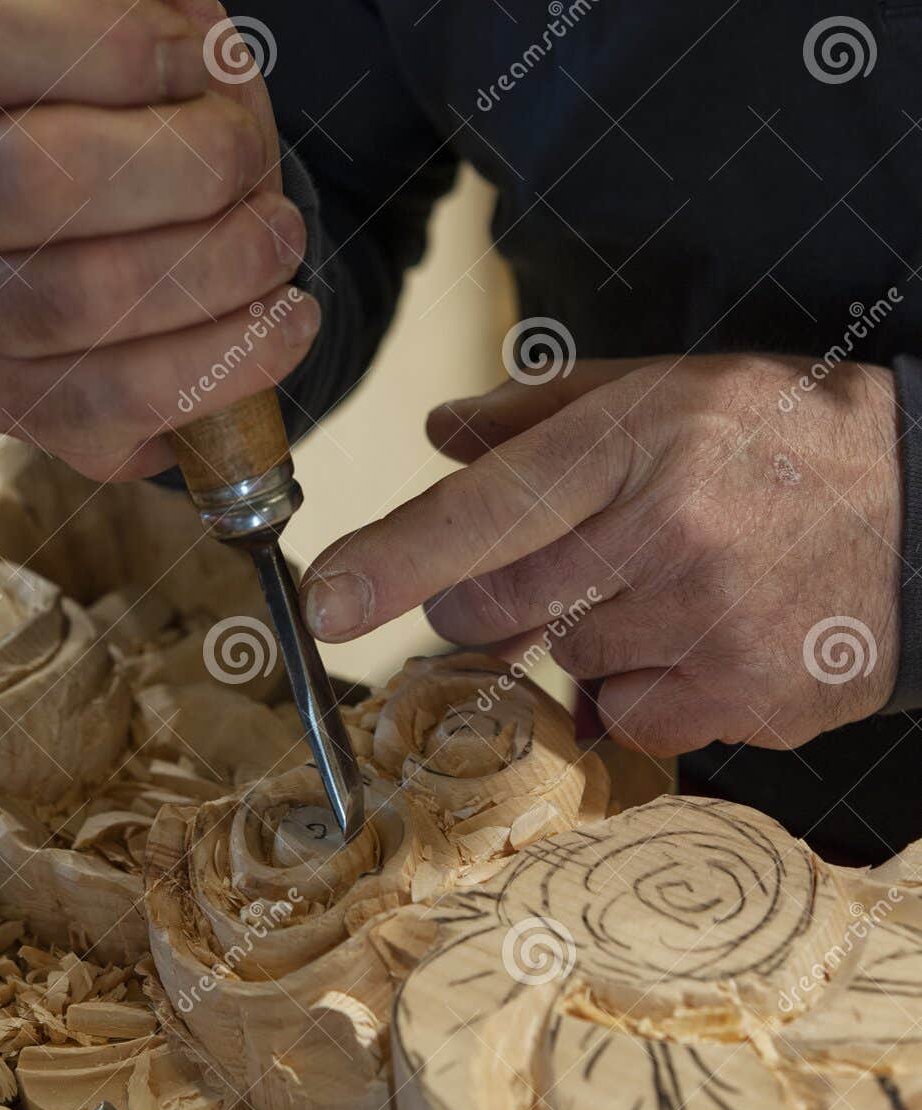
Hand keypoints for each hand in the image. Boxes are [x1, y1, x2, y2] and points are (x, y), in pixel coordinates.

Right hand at [0, 0, 318, 481]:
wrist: (163, 259)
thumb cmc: (147, 124)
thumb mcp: (146, 6)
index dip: (123, 46)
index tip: (204, 58)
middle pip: (46, 178)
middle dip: (191, 167)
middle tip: (257, 162)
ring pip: (91, 300)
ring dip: (223, 263)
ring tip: (281, 239)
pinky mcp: (27, 417)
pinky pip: (127, 402)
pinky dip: (232, 358)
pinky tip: (287, 318)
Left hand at [302, 354, 901, 754]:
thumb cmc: (781, 439)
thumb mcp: (667, 392)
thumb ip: (541, 413)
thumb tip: (439, 432)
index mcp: (639, 443)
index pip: (490, 506)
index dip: (399, 556)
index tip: (328, 599)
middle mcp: (669, 536)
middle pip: (498, 609)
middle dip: (491, 597)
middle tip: (563, 561)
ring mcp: (710, 629)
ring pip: (564, 665)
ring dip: (584, 636)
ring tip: (665, 586)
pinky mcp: (746, 702)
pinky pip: (629, 717)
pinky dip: (640, 687)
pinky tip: (698, 635)